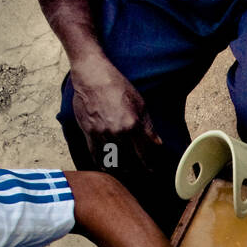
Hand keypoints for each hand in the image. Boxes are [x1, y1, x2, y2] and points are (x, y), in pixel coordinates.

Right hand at [70, 55, 164, 172]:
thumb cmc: (118, 86)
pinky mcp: (88, 131)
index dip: (148, 164)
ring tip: (124, 170)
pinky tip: (105, 166)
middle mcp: (117, 131)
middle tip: (137, 172)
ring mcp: (102, 133)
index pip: (143, 152)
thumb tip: (157, 143)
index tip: (151, 171)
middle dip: (134, 168)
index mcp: (133, 124)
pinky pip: (95, 153)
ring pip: (112, 158)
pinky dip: (101, 162)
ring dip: (118, 167)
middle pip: (128, 159)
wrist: (92, 75)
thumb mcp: (140, 103)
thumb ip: (148, 126)